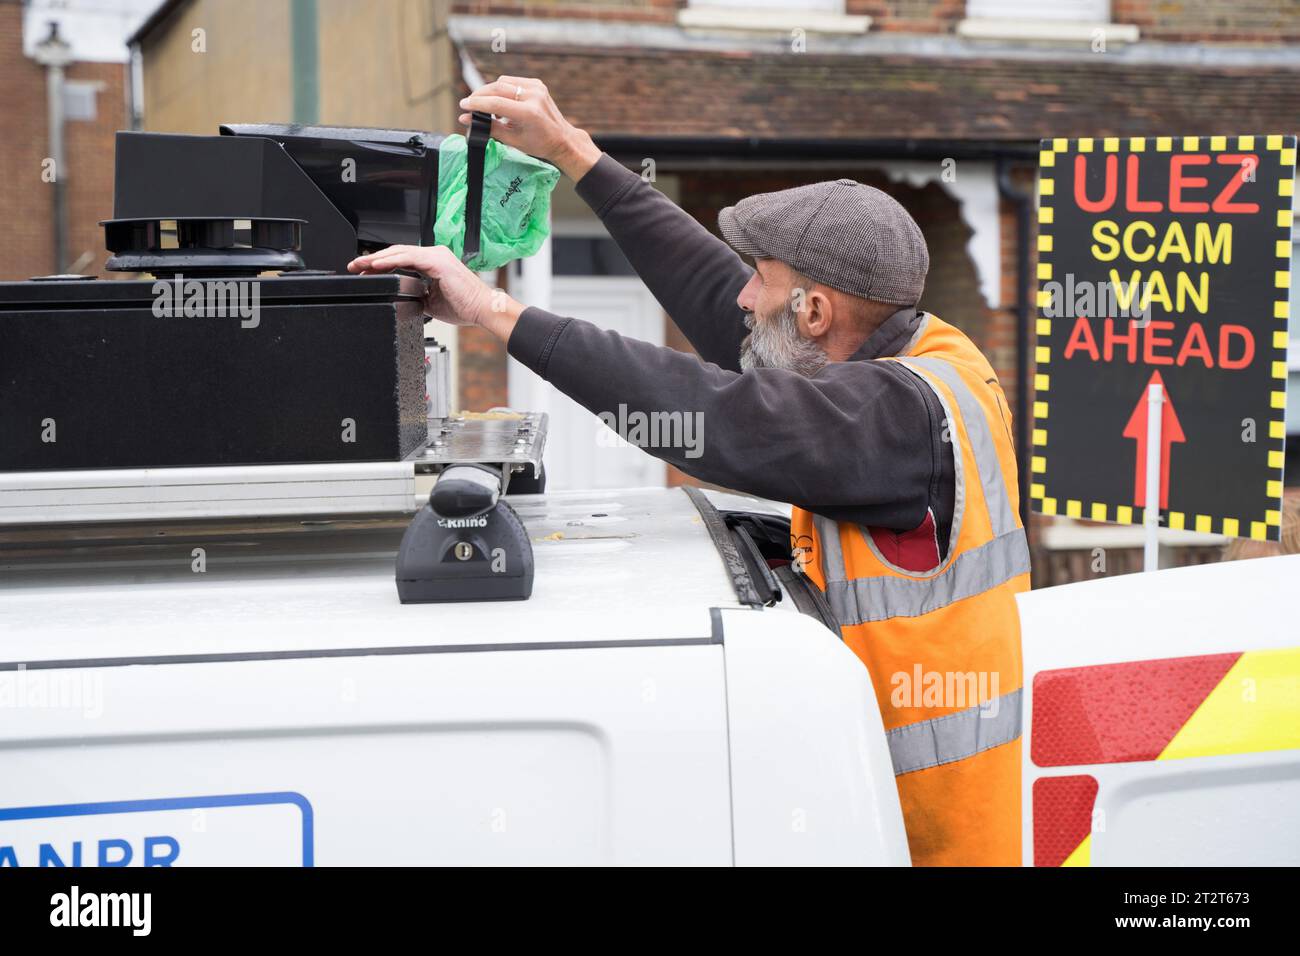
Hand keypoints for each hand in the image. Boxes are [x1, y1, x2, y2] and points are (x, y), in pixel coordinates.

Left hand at [346, 245, 523, 339]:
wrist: (483, 310)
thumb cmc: (465, 306)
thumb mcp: (432, 302)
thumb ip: (417, 295)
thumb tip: (403, 298)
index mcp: (434, 262)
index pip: (401, 259)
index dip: (381, 264)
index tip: (364, 272)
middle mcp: (434, 255)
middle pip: (397, 252)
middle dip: (373, 259)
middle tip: (354, 266)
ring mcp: (436, 256)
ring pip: (399, 252)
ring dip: (377, 259)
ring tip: (360, 265)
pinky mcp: (437, 261)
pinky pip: (408, 258)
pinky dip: (390, 261)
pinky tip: (377, 266)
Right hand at [458, 76, 601, 180]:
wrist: (562, 139)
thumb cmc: (538, 143)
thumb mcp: (512, 140)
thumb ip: (488, 128)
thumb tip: (465, 119)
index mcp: (529, 113)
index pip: (496, 103)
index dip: (476, 104)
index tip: (463, 105)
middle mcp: (534, 96)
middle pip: (498, 88)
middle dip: (480, 95)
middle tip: (469, 104)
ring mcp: (537, 88)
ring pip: (503, 82)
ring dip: (490, 91)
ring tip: (484, 106)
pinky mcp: (537, 84)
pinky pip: (512, 82)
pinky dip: (502, 89)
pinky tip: (499, 101)